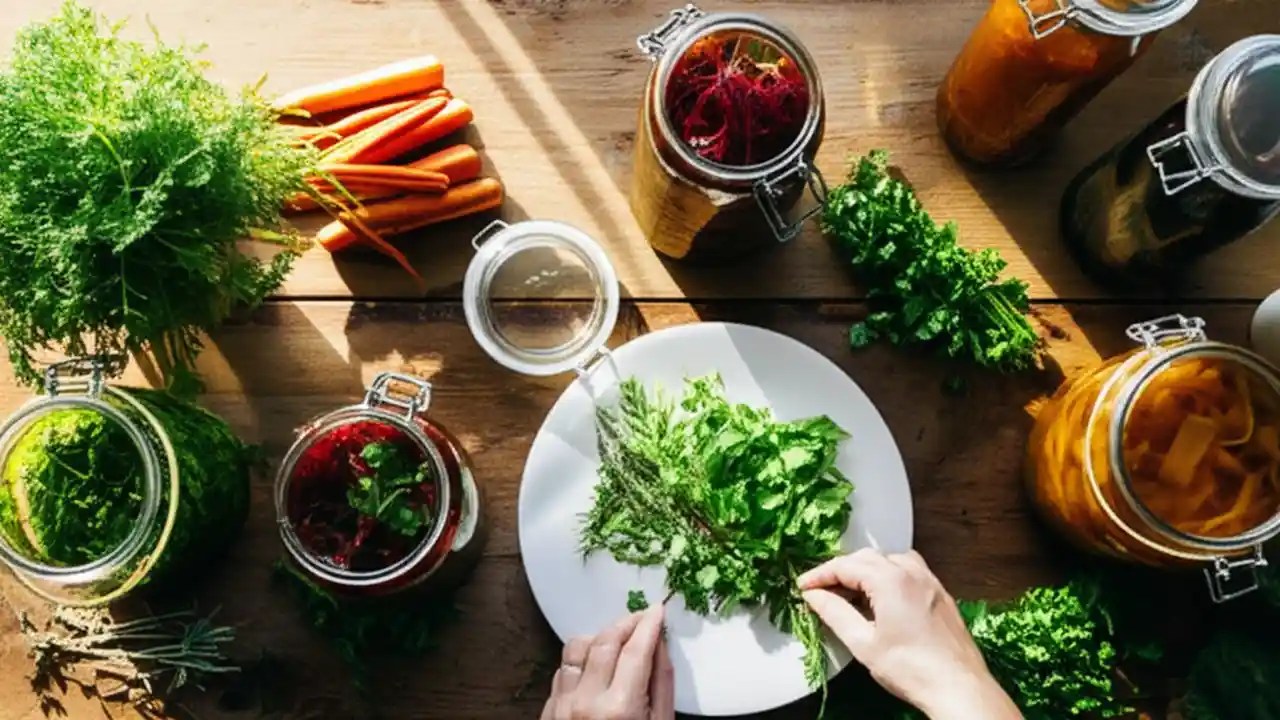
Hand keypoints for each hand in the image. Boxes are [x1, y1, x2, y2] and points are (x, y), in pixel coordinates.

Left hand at [541, 605, 674, 719]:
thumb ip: (661, 685)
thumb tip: (659, 644)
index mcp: (620, 708)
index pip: (635, 651)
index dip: (648, 625)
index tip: (656, 610)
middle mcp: (586, 701)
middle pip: (605, 642)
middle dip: (625, 624)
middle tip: (640, 618)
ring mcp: (562, 704)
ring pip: (576, 648)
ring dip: (599, 637)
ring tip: (616, 638)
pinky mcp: (548, 709)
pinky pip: (563, 670)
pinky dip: (581, 660)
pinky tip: (595, 664)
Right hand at [798, 549, 1020, 719]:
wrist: (958, 687)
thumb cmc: (911, 668)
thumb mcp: (863, 643)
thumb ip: (835, 613)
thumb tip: (814, 596)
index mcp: (891, 580)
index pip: (845, 566)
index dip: (819, 575)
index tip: (802, 588)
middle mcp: (912, 572)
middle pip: (867, 558)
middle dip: (841, 571)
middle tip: (822, 592)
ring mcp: (930, 581)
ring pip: (890, 560)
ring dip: (866, 570)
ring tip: (851, 593)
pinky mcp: (941, 594)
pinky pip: (910, 570)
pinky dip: (889, 575)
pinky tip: (882, 597)